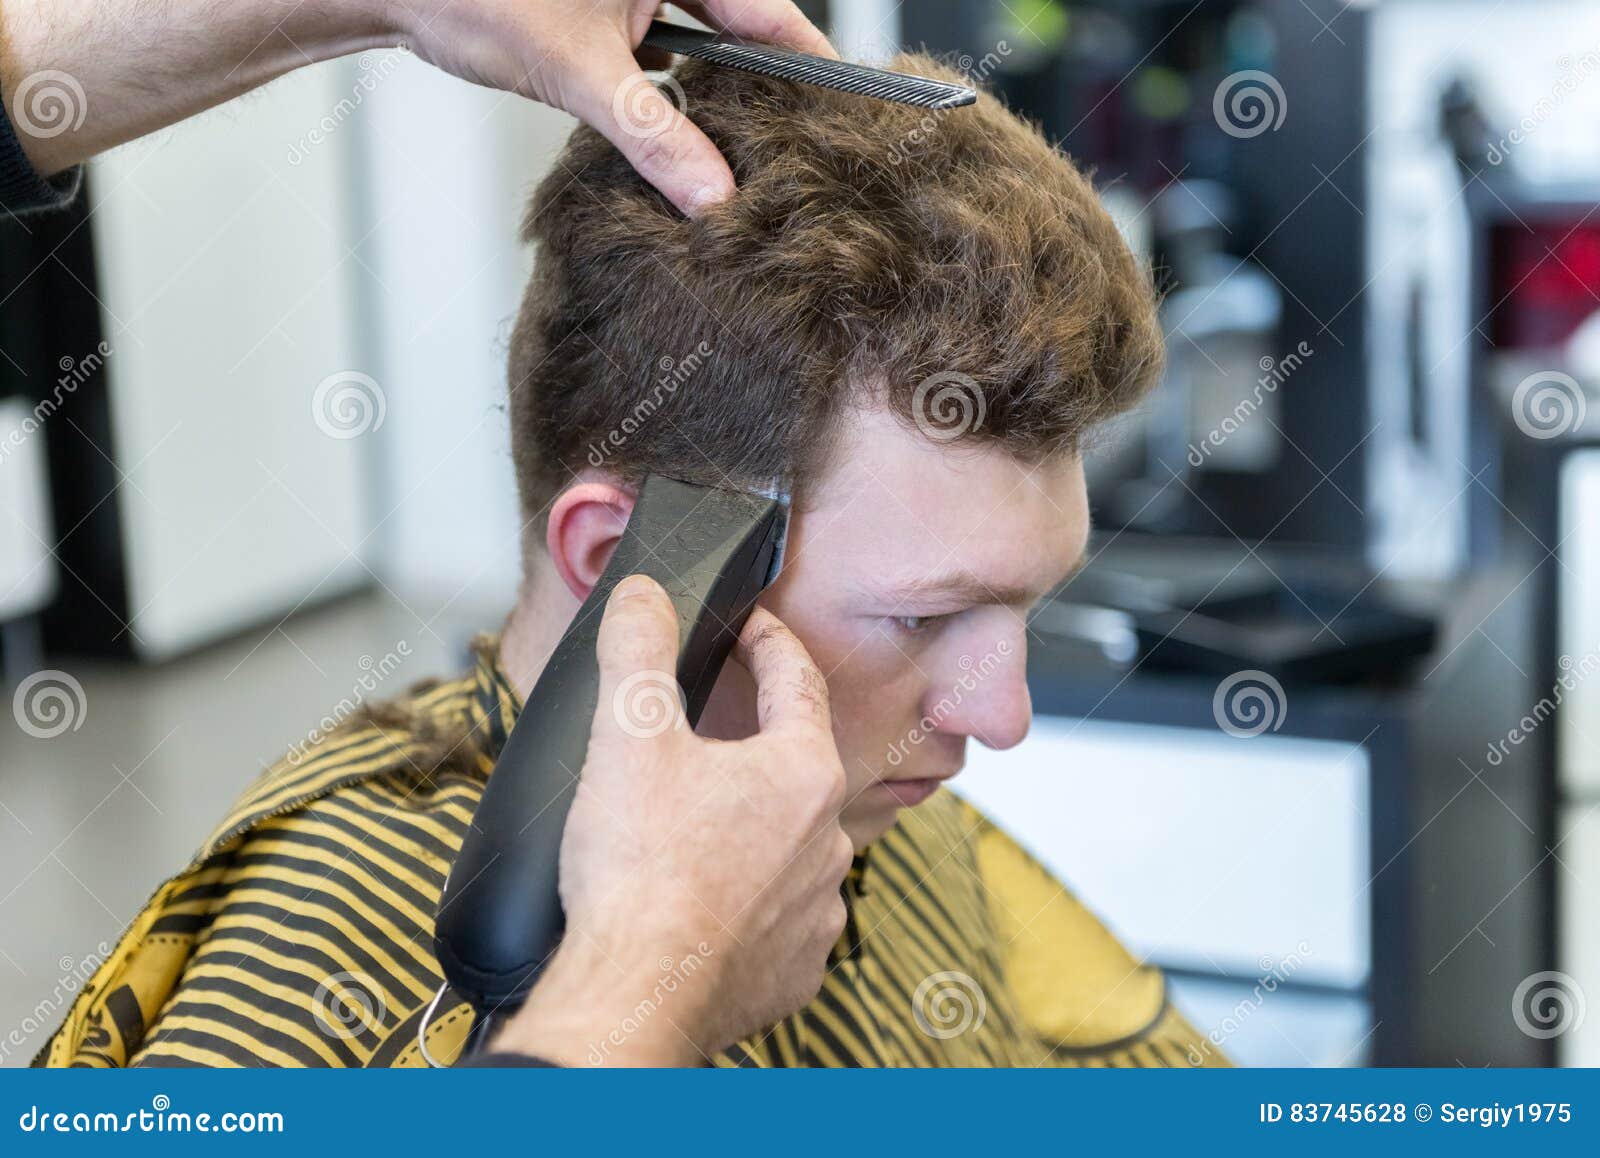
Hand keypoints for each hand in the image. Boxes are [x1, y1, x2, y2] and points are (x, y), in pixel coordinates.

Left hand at [399, 1, 836, 213]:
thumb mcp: (577, 73)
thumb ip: (651, 135)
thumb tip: (712, 196)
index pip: (769, 9)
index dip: (807, 64)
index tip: (841, 115)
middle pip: (743, 29)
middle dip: (764, 92)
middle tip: (794, 155)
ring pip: (704, 44)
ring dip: (717, 98)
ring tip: (747, 157)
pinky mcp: (609, 9)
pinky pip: (665, 50)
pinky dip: (674, 92)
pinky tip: (683, 136)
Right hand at [490, 574, 850, 1065]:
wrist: (636, 996)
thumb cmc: (640, 873)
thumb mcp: (628, 735)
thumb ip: (638, 651)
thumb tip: (645, 597)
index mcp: (802, 774)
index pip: (796, 680)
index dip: (766, 642)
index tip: (745, 628)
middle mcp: (829, 843)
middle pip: (794, 767)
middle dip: (751, 744)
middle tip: (700, 736)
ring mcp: (816, 913)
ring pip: (792, 849)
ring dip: (752, 831)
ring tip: (693, 830)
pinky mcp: (794, 972)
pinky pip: (780, 921)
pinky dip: (749, 904)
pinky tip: (706, 902)